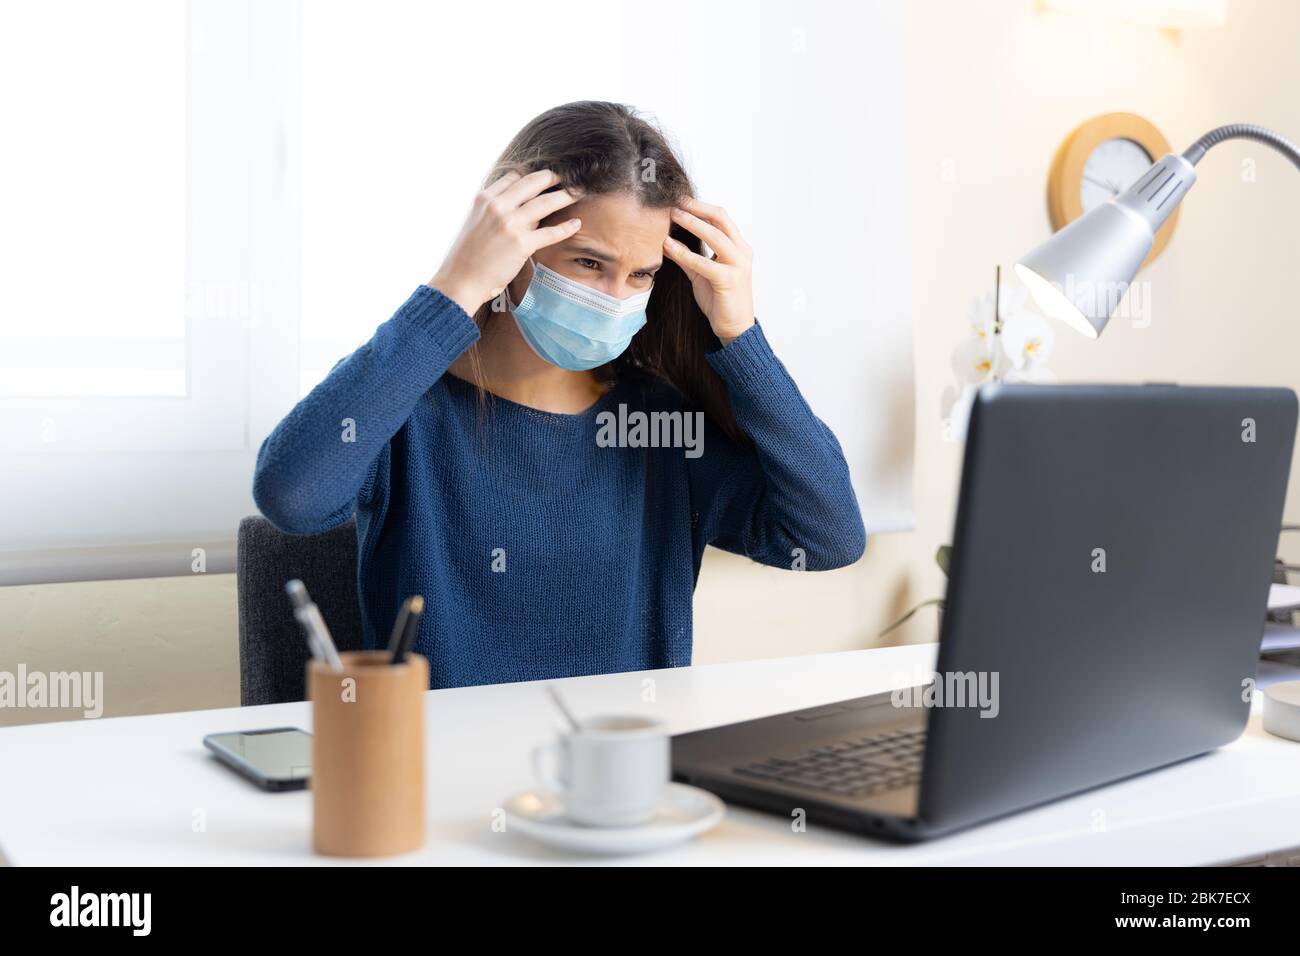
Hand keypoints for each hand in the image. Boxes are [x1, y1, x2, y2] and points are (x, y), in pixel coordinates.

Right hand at [428, 169, 580, 314]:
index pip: (514, 176)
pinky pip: (551, 232)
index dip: (533, 173)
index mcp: (484, 198)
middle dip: (554, 176)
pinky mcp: (522, 244)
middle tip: (570, 176)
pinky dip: (566, 227)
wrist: (460, 280)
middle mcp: (497, 206)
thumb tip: (526, 210)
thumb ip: (497, 211)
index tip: (547, 174)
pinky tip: (576, 223)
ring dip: (566, 195)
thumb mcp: (476, 222)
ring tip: (580, 192)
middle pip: (533, 182)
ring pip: (546, 203)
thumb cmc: (467, 255)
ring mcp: (510, 224)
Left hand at [662, 197, 754, 344]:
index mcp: (739, 248)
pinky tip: (668, 246)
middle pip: (720, 219)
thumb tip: (669, 242)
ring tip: (672, 216)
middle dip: (696, 208)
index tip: (681, 201)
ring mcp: (738, 266)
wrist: (735, 328)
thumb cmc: (721, 300)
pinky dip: (684, 253)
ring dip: (692, 223)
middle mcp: (742, 253)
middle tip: (675, 202)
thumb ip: (690, 258)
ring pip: (715, 236)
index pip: (721, 218)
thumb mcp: (703, 274)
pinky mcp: (729, 281)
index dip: (701, 207)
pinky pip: (704, 263)